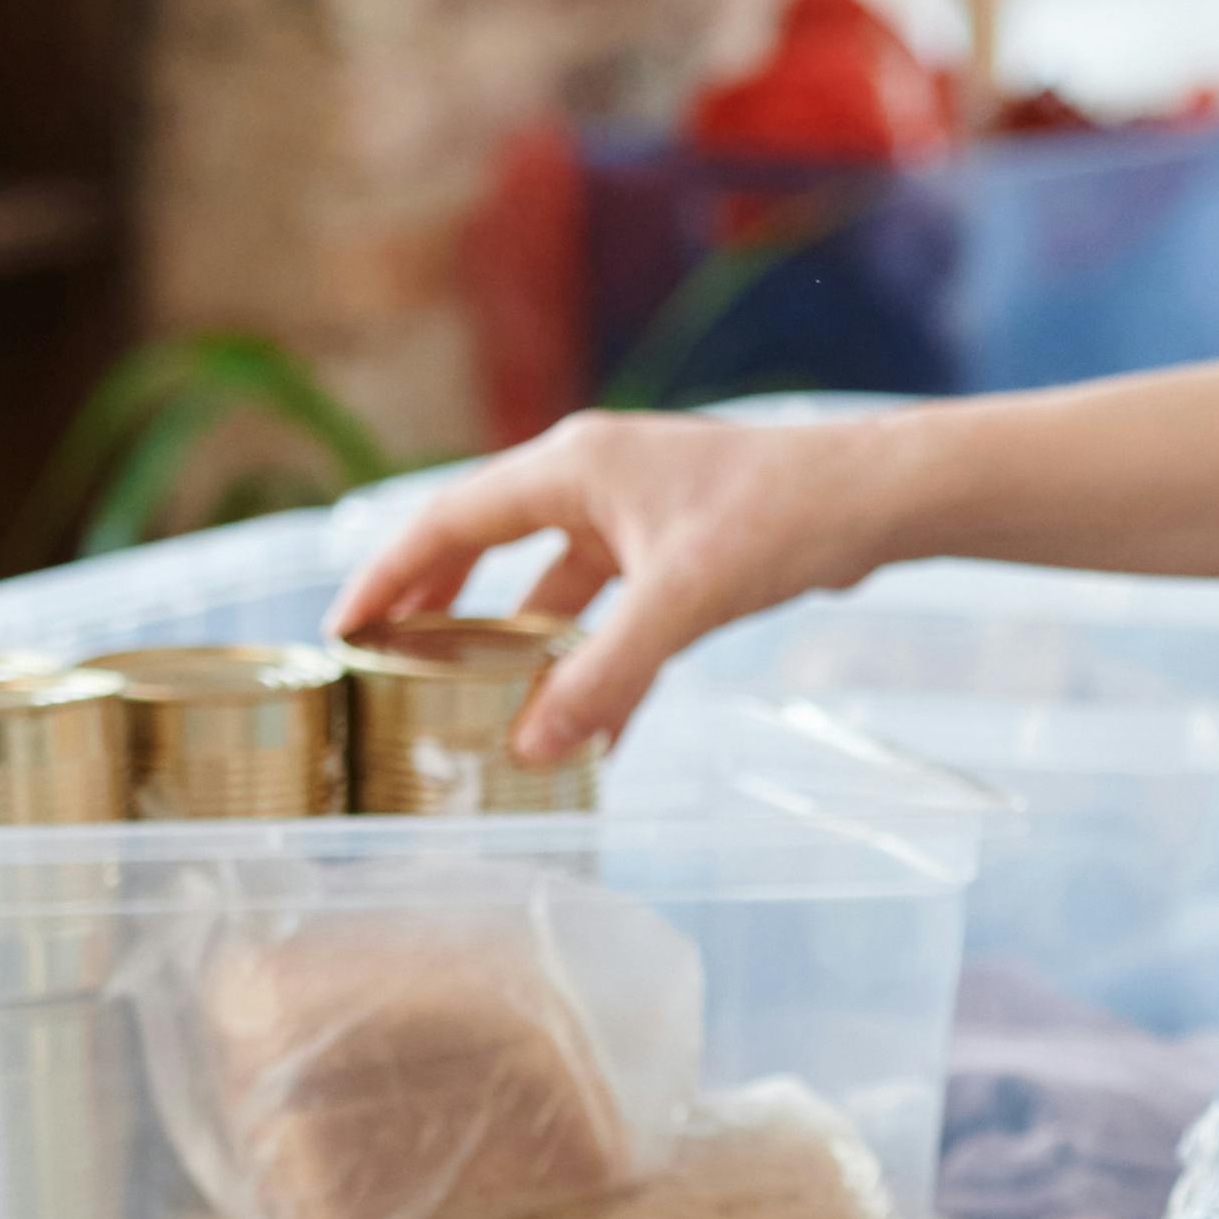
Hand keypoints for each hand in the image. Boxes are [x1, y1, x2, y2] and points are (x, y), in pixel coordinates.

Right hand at [334, 410, 911, 755]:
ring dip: (523, 650)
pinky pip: (612, 613)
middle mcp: (593, 482)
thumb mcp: (684, 599)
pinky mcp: (677, 551)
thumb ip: (605, 674)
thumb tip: (533, 750)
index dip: (390, 576)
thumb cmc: (782, 517)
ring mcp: (636, 516)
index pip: (449, 521)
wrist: (878, 498)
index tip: (341, 630)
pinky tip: (594, 732)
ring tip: (477, 712)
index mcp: (572, 468)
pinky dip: (595, 664)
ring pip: (553, 589)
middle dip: (440, 611)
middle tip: (388, 669)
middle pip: (488, 548)